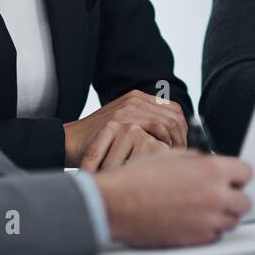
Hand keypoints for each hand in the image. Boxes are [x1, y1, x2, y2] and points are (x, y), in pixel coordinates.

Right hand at [63, 90, 186, 166]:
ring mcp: (128, 108)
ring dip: (175, 141)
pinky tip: (160, 153)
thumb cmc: (99, 140)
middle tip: (180, 154)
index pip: (173, 109)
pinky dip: (163, 141)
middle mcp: (135, 99)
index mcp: (137, 98)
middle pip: (174, 115)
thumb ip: (144, 124)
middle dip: (182, 137)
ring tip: (171, 156)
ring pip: (168, 121)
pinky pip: (156, 127)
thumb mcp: (124, 124)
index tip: (181, 145)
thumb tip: (171, 137)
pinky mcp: (122, 119)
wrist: (72, 140)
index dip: (182, 129)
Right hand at [93, 149, 253, 246]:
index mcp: (212, 169)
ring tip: (205, 206)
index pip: (247, 172)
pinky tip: (194, 218)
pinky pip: (216, 234)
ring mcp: (208, 219)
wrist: (117, 204)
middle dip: (233, 195)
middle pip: (244, 200)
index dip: (237, 174)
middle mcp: (215, 195)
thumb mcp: (172, 155)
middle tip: (219, 192)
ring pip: (233, 220)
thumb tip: (209, 163)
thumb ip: (199, 160)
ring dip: (223, 213)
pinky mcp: (197, 238)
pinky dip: (210, 227)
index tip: (232, 176)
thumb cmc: (137, 179)